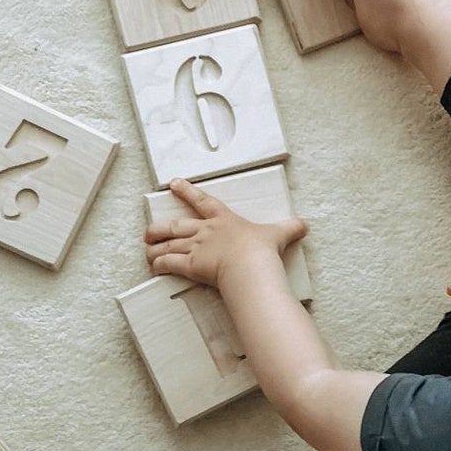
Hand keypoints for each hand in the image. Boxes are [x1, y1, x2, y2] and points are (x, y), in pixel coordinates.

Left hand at [143, 178, 307, 288]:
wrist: (250, 264)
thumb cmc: (261, 249)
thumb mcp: (278, 234)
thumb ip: (289, 228)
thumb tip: (305, 225)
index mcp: (223, 219)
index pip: (202, 201)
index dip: (186, 191)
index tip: (174, 183)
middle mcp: (205, 231)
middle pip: (174, 225)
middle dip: (159, 228)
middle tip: (148, 230)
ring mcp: (195, 248)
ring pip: (167, 245)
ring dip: (154, 248)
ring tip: (146, 251)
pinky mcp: (190, 265)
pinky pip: (168, 263)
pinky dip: (158, 265)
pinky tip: (153, 267)